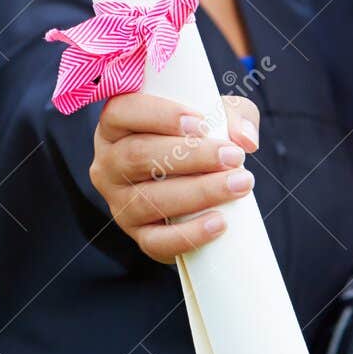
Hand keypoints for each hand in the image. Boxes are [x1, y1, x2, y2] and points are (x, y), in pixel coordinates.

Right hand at [88, 93, 259, 263]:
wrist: (195, 189)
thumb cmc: (196, 140)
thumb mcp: (213, 115)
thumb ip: (233, 115)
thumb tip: (245, 139)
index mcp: (116, 126)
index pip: (123, 112)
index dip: (159, 116)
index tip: (201, 123)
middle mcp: (107, 163)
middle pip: (138, 155)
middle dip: (191, 156)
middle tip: (233, 157)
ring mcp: (118, 202)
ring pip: (149, 199)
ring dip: (199, 192)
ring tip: (239, 185)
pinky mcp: (137, 235)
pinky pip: (155, 241)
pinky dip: (189, 235)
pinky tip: (219, 223)